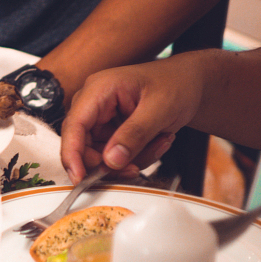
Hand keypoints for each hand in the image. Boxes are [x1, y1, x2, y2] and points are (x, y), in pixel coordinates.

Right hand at [60, 60, 203, 180]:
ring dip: (130, 159)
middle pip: (82, 146)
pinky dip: (136, 157)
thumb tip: (111, 161)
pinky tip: (157, 142)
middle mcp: (93, 105)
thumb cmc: (175, 83)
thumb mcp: (160, 108)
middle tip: (135, 168)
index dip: (72, 154)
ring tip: (159, 143)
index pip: (74, 125)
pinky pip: (114, 156)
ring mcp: (101, 119)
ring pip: (100, 156)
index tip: (80, 178)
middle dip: (109, 163)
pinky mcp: (110, 132)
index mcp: (98, 89)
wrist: (188, 83)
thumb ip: (135, 134)